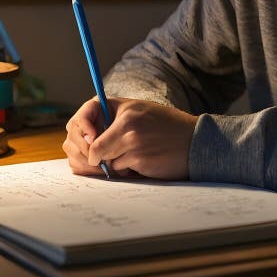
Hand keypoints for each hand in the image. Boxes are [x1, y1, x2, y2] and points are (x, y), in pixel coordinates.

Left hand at [63, 97, 197, 179]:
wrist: (195, 141)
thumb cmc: (167, 129)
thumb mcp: (140, 113)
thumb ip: (114, 121)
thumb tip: (85, 142)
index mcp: (124, 105)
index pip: (87, 111)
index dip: (81, 128)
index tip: (88, 141)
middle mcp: (126, 120)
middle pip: (91, 142)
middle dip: (95, 155)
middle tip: (105, 158)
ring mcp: (131, 139)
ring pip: (104, 158)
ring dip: (114, 163)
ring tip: (134, 156)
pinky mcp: (137, 157)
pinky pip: (118, 169)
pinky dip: (126, 170)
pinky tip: (142, 163)